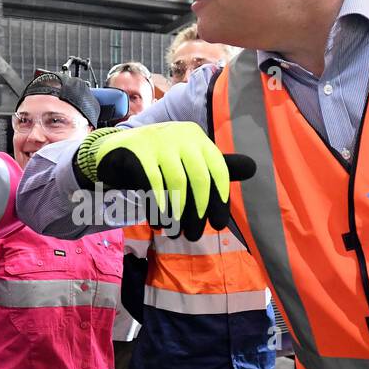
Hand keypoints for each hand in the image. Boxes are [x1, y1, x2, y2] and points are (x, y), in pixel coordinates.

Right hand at [75, 123, 255, 239]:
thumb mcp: (188, 159)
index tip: (218, 223)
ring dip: (178, 212)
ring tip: (176, 231)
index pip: (217, 169)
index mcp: (197, 137)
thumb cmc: (159, 160)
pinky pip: (153, 182)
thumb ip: (216, 166)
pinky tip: (160, 222)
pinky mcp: (137, 150)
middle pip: (199, 177)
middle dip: (200, 210)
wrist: (115, 151)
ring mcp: (158, 140)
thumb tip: (253, 167)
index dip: (221, 198)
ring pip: (177, 183)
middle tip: (196, 234)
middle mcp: (181, 134)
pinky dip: (158, 205)